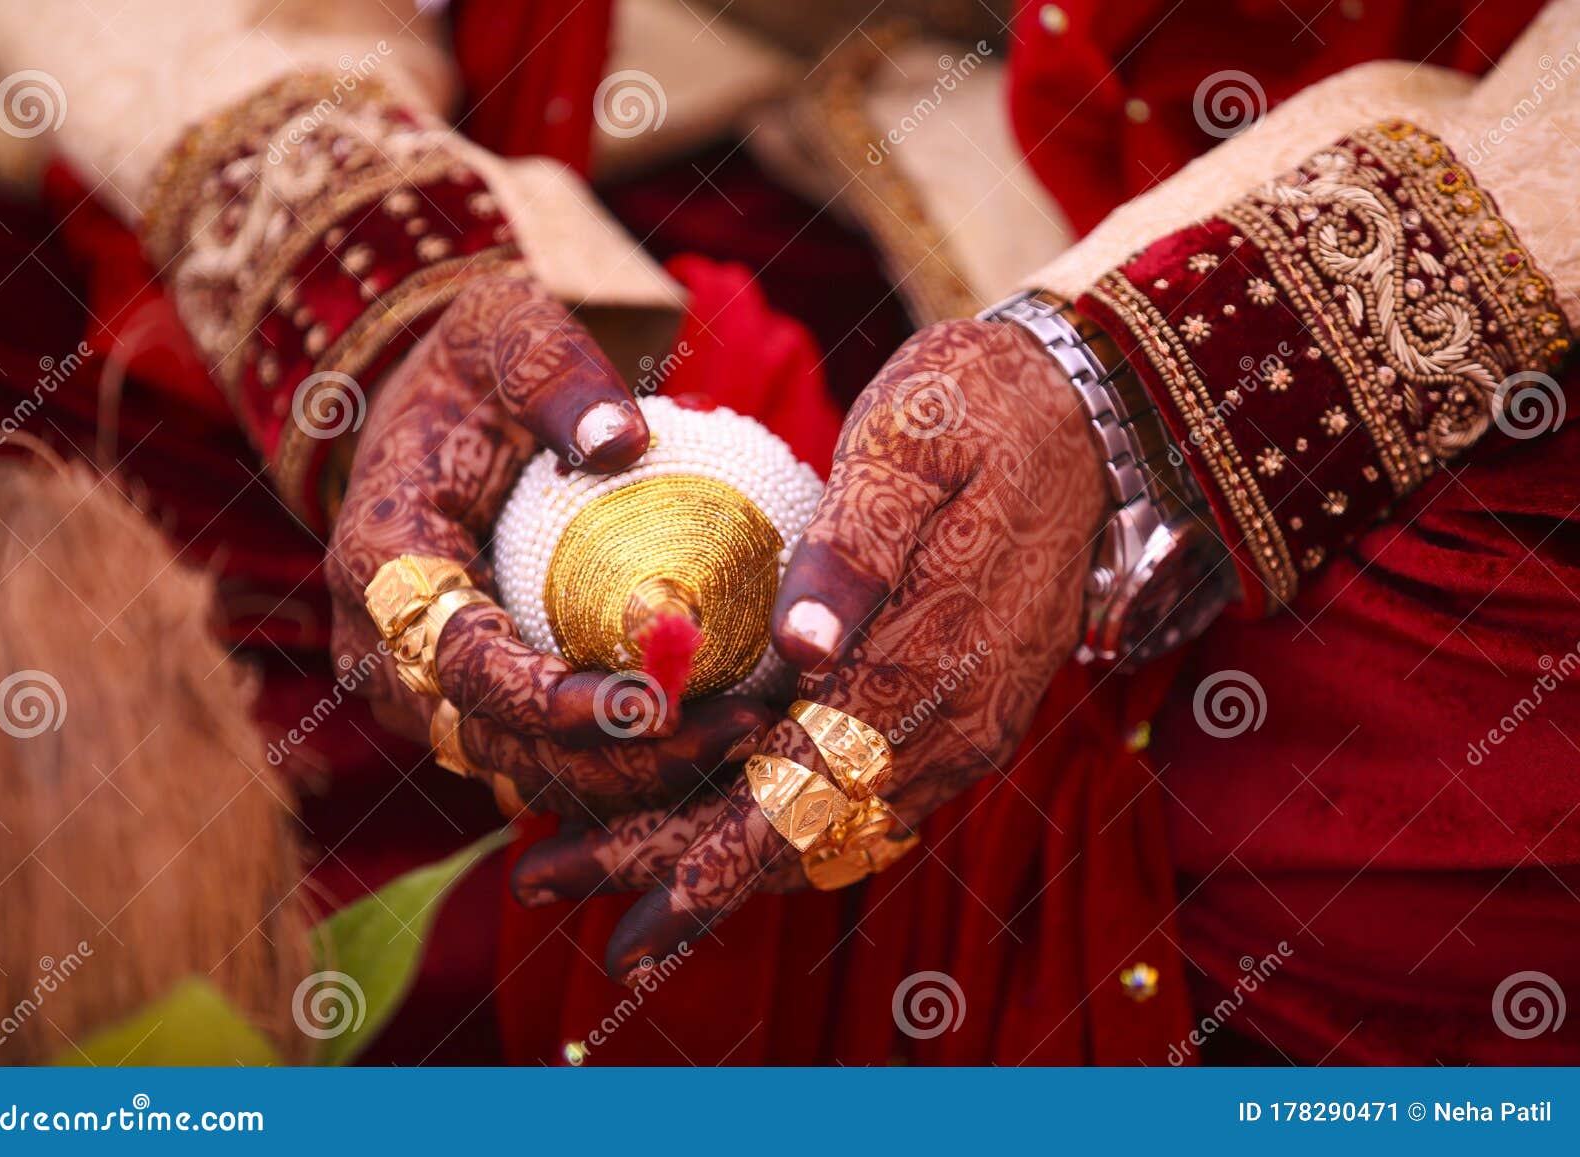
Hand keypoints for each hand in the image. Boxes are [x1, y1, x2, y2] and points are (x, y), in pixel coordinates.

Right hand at [326, 272, 772, 818]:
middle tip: (731, 732)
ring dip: (628, 777)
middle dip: (613, 762)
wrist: (438, 406)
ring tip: (743, 737)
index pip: (456, 658)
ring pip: (522, 768)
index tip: (650, 704)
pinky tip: (717, 737)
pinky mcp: (469, 701)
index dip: (546, 698)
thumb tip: (622, 441)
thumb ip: (556, 377)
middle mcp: (386, 644)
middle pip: (496, 740)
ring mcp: (423, 685)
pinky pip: (542, 755)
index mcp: (380, 559)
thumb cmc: (481, 364)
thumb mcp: (511, 330)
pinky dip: (622, 762)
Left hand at [507, 318, 1108, 978]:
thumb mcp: (907, 445)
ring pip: (833, 832)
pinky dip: (784, 828)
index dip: (721, 858)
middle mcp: (956, 721)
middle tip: (550, 879)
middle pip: (806, 834)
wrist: (1087, 415)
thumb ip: (856, 549)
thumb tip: (801, 649)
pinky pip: (866, 802)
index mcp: (933, 658)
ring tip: (603, 870)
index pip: (812, 789)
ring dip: (724, 860)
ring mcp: (967, 729)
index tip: (642, 912)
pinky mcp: (965, 718)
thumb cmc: (977, 414)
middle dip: (682, 875)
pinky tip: (712, 826)